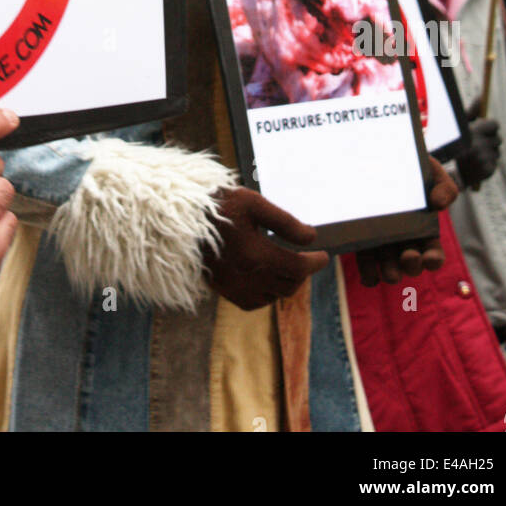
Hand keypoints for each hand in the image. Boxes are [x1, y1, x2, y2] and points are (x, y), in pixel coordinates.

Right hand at [203, 188, 328, 310]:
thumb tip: (311, 237)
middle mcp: (246, 276)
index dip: (315, 262)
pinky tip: (267, 277)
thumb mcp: (253, 203)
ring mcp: (234, 287)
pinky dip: (267, 293)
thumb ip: (285, 221)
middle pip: (289, 285)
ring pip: (274, 296)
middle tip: (307, 260)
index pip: (298, 268)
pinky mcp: (224, 291)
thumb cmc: (218, 205)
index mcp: (255, 253)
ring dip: (286, 283)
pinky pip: (255, 302)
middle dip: (302, 273)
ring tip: (288, 267)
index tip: (324, 256)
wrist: (181, 219)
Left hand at [356, 156, 456, 285]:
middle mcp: (404, 240)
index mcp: (424, 230)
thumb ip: (445, 187)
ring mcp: (383, 242)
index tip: (430, 258)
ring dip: (391, 273)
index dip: (433, 260)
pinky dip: (370, 274)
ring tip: (391, 272)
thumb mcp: (432, 172)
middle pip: (411, 264)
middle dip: (412, 265)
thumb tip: (439, 204)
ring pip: (390, 269)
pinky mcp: (362, 239)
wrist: (379, 157)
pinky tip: (370, 276)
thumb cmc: (411, 168)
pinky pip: (367, 265)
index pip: (433, 253)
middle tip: (409, 256)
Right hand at [457, 117, 501, 186]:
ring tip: (477, 156)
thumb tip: (480, 96)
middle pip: (498, 138)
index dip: (491, 127)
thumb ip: (472, 111)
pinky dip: (489, 164)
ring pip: (497, 151)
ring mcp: (483, 158)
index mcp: (472, 132)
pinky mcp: (487, 169)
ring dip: (490, 153)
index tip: (485, 131)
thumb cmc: (459, 144)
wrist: (453, 171)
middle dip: (491, 141)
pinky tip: (478, 165)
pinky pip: (496, 162)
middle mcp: (478, 144)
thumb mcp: (463, 126)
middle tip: (479, 145)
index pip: (495, 124)